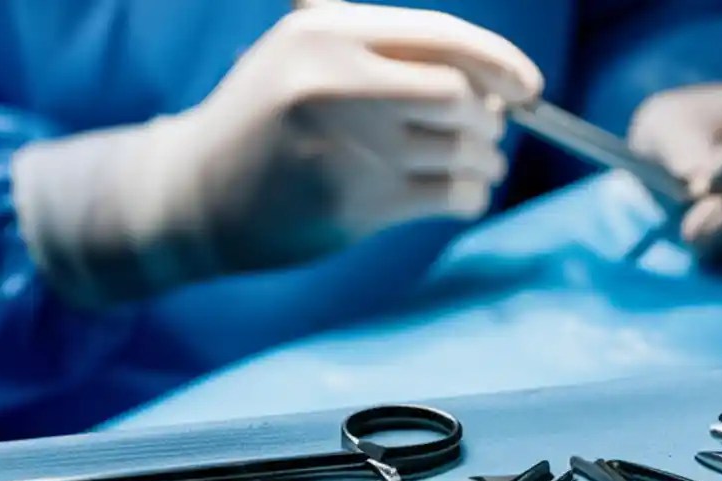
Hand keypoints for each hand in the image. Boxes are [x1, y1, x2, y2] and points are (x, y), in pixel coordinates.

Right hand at [12, 3, 541, 308]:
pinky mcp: (354, 206)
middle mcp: (336, 82)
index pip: (443, 37)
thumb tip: (487, 74)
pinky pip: (449, 195)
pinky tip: (460, 196)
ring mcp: (345, 147)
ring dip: (485, 161)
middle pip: (460, 95)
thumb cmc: (259, 122)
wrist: (193, 197)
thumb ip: (379, 48)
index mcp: (327, 32)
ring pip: (461, 149)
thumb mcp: (298, 54)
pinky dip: (470, 196)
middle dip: (489, 119)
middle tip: (488, 134)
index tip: (529, 89)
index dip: (500, 62)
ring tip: (479, 167)